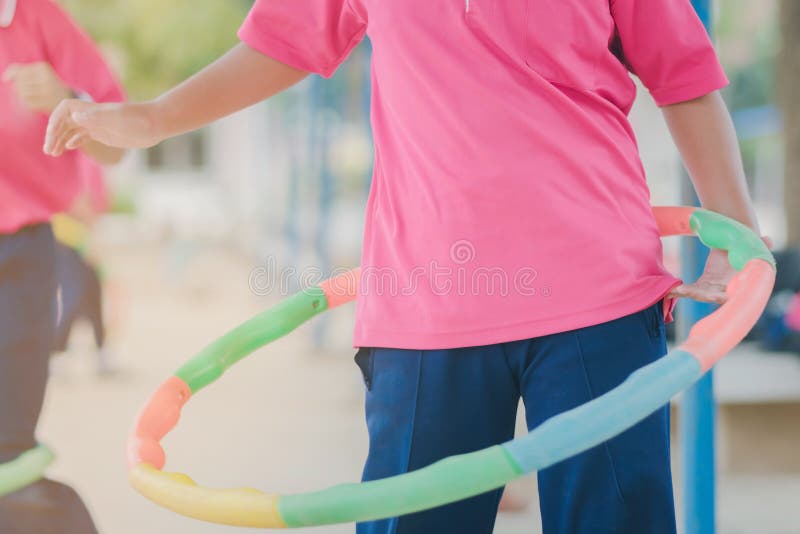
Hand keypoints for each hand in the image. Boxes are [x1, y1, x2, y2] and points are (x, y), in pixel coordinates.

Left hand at [2, 62, 71, 112]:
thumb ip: (17, 70)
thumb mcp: (36, 71)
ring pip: (21, 92)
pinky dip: (28, 103)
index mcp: (43, 67)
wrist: (68, 99)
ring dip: (23, 96)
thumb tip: (5, 78)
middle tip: (32, 90)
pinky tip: (36, 103)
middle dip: (20, 87)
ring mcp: (47, 92)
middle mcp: (47, 78)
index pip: (18, 72)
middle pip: (19, 82)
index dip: (19, 78)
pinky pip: (27, 103)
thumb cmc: (47, 83)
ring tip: (33, 96)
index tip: (30, 82)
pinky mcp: (46, 104)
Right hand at [44, 99, 162, 155]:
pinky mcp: (106, 133)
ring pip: (73, 130)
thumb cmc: (139, 120)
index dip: (55, 120)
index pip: (65, 109)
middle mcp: (93, 116)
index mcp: (93, 110)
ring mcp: (99, 125)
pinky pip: (85, 135)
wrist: (157, 123)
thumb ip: (97, 118)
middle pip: (65, 121)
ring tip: (53, 153)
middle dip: (54, 134)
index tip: (52, 135)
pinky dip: (74, 140)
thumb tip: (75, 116)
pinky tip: (69, 147)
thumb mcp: (118, 120)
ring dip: (61, 140)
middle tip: (48, 151)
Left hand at [668, 236, 771, 303]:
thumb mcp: (754, 248)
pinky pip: (689, 290)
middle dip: (701, 295)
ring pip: (699, 294)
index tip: (716, 296)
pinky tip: (668, 290)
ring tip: (675, 290)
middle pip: (712, 295)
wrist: (733, 249)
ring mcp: (712, 289)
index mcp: (738, 284)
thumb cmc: (746, 251)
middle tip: (689, 292)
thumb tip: (768, 239)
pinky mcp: (701, 285)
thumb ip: (761, 245)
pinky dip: (679, 291)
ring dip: (687, 293)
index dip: (724, 295)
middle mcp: (725, 290)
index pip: (732, 293)